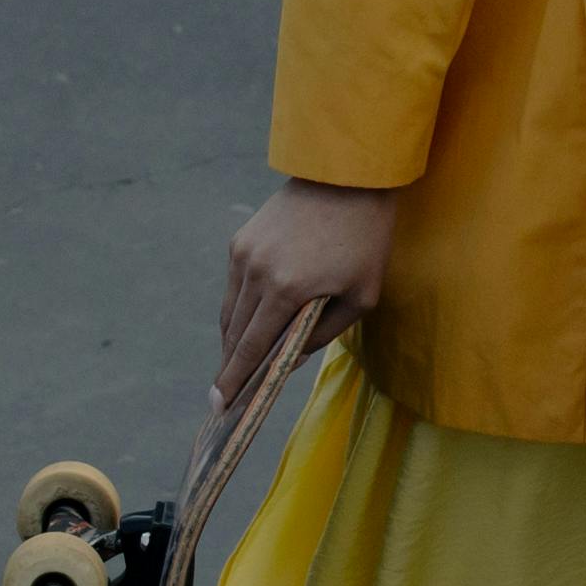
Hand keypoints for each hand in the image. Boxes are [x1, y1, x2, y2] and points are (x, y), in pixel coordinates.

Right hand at [214, 177, 401, 409]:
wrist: (348, 178)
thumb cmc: (365, 241)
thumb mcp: (359, 297)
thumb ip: (321, 334)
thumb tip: (287, 361)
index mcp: (288, 290)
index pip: (253, 348)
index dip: (236, 381)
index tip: (220, 407)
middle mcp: (256, 272)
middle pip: (235, 334)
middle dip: (230, 367)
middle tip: (224, 396)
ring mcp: (244, 253)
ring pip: (230, 311)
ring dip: (233, 339)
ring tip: (237, 364)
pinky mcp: (241, 239)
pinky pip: (234, 286)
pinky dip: (239, 309)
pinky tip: (248, 324)